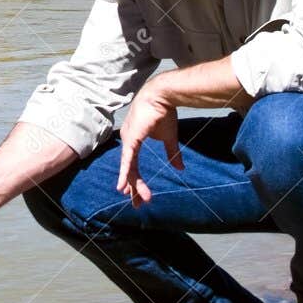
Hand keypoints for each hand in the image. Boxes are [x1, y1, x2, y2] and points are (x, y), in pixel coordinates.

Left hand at [116, 80, 181, 206]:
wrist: (163, 96)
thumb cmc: (164, 113)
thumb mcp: (169, 138)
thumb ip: (172, 154)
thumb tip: (180, 169)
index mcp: (134, 141)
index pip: (133, 165)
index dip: (135, 180)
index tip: (138, 194)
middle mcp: (128, 142)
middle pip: (130, 170)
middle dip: (134, 188)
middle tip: (137, 205)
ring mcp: (128, 140)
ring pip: (130, 168)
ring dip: (135, 186)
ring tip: (137, 201)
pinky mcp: (131, 139)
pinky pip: (127, 160)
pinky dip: (125, 173)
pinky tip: (122, 186)